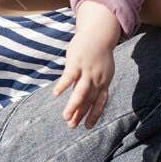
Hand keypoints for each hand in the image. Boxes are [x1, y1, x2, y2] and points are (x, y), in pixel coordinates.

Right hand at [55, 2, 121, 128]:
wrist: (99, 34)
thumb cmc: (98, 55)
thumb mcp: (100, 71)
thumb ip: (92, 85)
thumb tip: (83, 100)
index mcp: (104, 82)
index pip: (100, 102)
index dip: (94, 115)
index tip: (88, 127)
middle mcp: (97, 79)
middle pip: (89, 100)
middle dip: (80, 114)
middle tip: (72, 126)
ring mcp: (87, 71)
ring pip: (81, 91)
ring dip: (74, 105)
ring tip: (65, 117)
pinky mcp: (77, 62)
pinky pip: (69, 76)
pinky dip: (63, 85)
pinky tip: (56, 94)